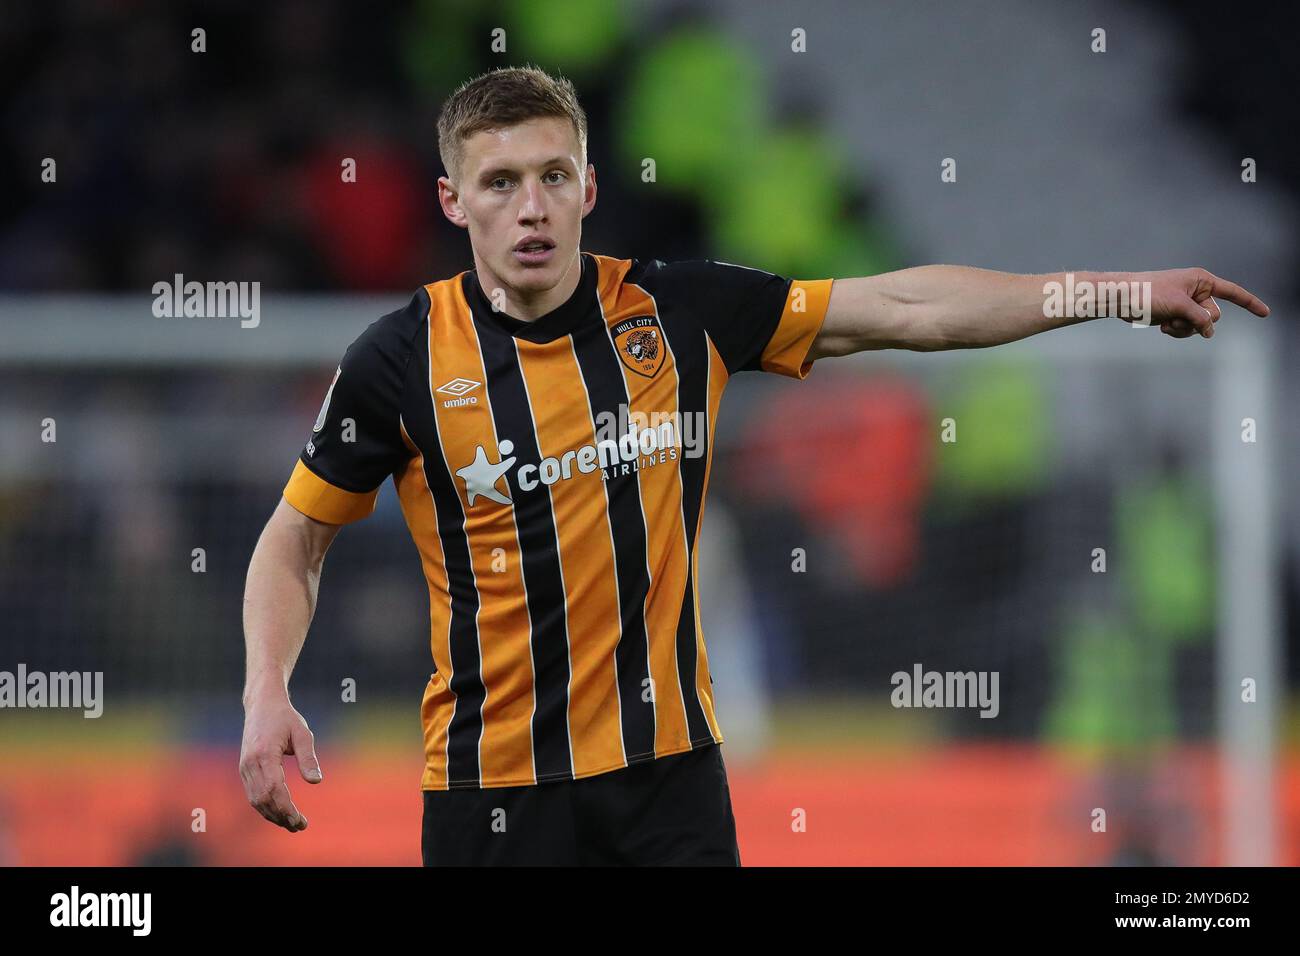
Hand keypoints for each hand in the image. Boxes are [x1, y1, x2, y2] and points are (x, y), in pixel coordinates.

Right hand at [239, 694, 321, 831]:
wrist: (262, 705)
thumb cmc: (285, 718)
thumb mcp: (302, 733)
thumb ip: (308, 758)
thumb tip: (316, 781)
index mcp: (264, 754)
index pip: (274, 789)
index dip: (286, 808)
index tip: (300, 820)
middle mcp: (250, 763)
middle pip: (263, 799)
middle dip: (281, 816)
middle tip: (300, 826)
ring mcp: (244, 767)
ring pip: (255, 800)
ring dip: (272, 815)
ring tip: (292, 824)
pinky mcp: (244, 769)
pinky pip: (252, 794)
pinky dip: (265, 807)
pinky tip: (279, 813)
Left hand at [1140, 268, 1269, 338]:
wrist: (1124, 298)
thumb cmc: (1149, 294)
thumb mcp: (1179, 305)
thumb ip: (1199, 318)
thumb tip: (1210, 332)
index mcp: (1202, 280)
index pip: (1232, 292)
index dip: (1250, 303)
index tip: (1265, 313)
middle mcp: (1197, 291)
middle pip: (1214, 315)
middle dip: (1198, 322)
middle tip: (1177, 318)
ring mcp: (1187, 304)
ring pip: (1200, 325)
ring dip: (1184, 329)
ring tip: (1167, 323)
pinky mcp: (1176, 314)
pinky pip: (1186, 329)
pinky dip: (1176, 331)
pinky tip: (1162, 326)